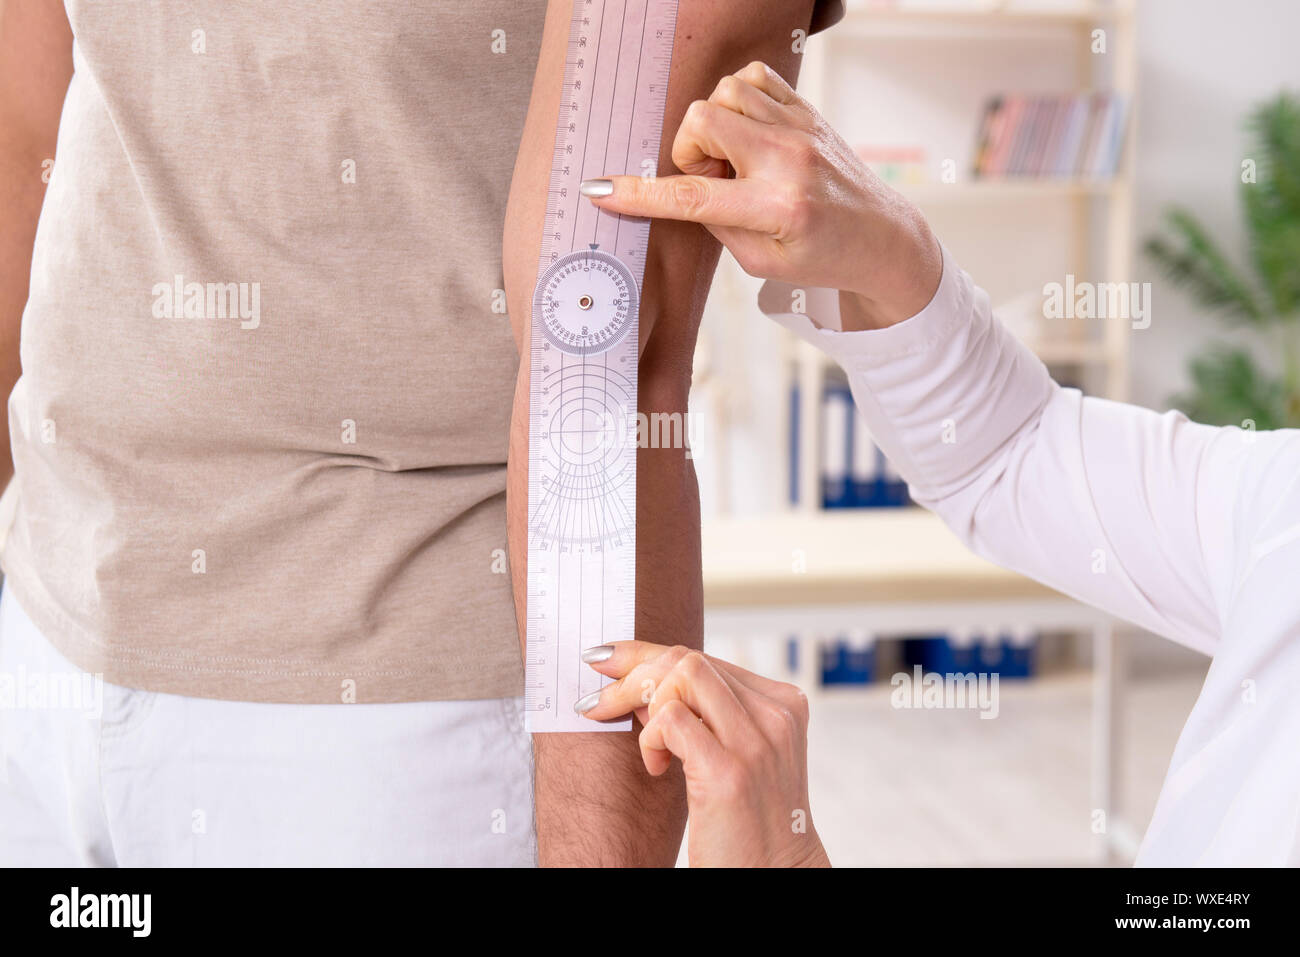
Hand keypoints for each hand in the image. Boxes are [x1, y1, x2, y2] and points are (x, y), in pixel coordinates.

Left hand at [577, 641, 828, 867]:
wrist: (776, 876)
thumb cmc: (748, 823)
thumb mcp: (735, 753)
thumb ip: (704, 713)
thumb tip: (641, 678)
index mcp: (782, 705)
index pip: (704, 657)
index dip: (646, 655)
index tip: (607, 660)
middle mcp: (774, 716)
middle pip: (687, 659)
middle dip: (631, 674)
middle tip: (600, 704)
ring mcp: (756, 742)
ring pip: (681, 675)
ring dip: (643, 704)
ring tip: (651, 747)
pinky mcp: (728, 772)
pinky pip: (671, 719)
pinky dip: (651, 740)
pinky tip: (658, 768)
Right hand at [581, 61, 942, 330]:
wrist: (882, 238)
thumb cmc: (822, 258)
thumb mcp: (762, 263)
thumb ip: (717, 224)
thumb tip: (684, 187)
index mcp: (777, 209)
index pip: (692, 196)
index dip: (639, 194)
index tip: (602, 191)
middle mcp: (789, 159)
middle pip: (704, 117)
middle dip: (690, 149)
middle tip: (712, 180)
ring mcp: (800, 128)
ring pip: (726, 93)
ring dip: (715, 127)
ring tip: (734, 161)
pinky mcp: (807, 111)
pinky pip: (753, 79)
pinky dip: (738, 103)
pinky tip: (749, 137)